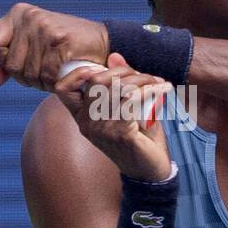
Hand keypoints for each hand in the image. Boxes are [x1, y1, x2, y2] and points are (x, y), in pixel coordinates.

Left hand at [0, 3, 108, 91]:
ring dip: (40, 84)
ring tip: (51, 78)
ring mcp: (45, 28)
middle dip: (25, 78)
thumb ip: (11, 59)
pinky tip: (61, 79)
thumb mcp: (35, 45)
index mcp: (20, 12)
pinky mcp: (61, 42)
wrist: (103, 41)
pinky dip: (54, 83)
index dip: (2, 62)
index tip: (18, 67)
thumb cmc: (66, 45)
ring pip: (29, 73)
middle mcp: (30, 17)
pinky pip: (47, 75)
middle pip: (11, 63)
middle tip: (40, 77)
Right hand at [54, 53, 172, 181]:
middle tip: (146, 76)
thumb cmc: (137, 138)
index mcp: (82, 117)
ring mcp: (102, 129)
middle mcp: (87, 123)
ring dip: (143, 80)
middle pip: (98, 81)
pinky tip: (164, 89)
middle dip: (125, 72)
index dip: (76, 73)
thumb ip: (119, 83)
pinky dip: (152, 89)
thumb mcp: (126, 107)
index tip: (99, 68)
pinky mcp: (120, 133)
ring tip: (159, 82)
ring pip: (119, 88)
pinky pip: (133, 99)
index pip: (63, 90)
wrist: (149, 171)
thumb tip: (114, 56)